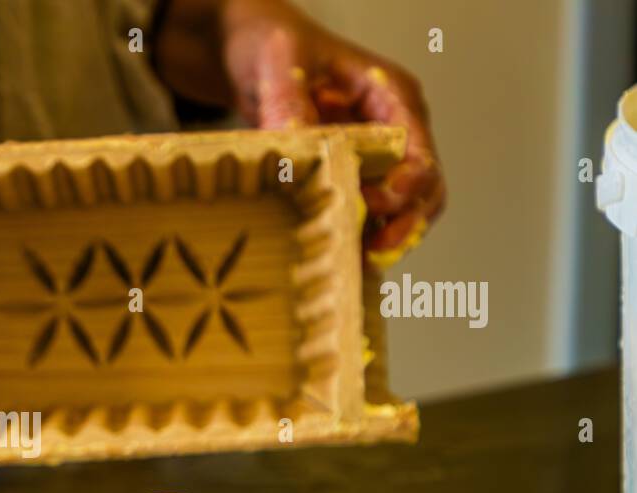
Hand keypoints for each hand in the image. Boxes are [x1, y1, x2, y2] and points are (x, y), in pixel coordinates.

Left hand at [159, 0, 444, 263]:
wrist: (252, 52)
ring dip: (386, 239)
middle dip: (405, 225)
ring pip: (404, 209)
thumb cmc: (274, 44)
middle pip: (424, 190)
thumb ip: (288, 103)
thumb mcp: (278, 63)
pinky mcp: (349, 176)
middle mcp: (394, 129)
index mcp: (391, 97)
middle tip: (370, 253)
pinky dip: (361, 237)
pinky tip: (341, 257)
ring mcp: (375, 156)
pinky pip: (370, 215)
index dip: (404, 188)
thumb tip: (296, 153)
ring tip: (357, 264)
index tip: (370, 205)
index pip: (421, 153)